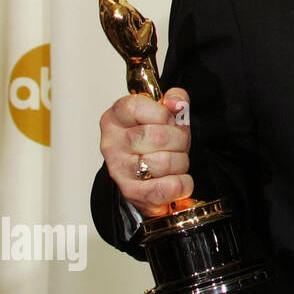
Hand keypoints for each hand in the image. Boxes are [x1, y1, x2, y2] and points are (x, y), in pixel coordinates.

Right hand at [98, 88, 192, 217]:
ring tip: (174, 161)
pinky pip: (170, 186)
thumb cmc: (155, 144)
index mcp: (115, 119)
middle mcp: (111, 144)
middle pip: (158, 136)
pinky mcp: (133, 193)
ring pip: (165, 162)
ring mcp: (120, 170)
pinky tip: (176, 178)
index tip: (167, 119)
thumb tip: (176, 102)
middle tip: (177, 144)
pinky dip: (182, 183)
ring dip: (181, 162)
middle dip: (179, 140)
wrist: (148, 180)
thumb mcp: (165, 115)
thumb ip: (174, 100)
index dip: (162, 113)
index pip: (136, 107)